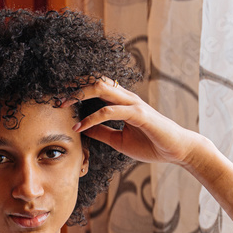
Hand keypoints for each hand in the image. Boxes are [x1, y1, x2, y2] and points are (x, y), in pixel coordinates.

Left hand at [64, 76, 199, 166]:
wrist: (176, 150)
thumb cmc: (151, 144)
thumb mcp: (119, 140)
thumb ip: (101, 132)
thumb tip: (82, 128)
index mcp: (121, 102)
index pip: (96, 87)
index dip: (77, 89)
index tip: (59, 99)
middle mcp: (126, 98)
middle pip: (96, 81)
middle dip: (74, 87)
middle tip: (55, 98)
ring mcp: (132, 104)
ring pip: (102, 89)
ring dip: (79, 95)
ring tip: (62, 105)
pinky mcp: (138, 114)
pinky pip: (110, 111)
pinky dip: (92, 118)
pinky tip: (80, 126)